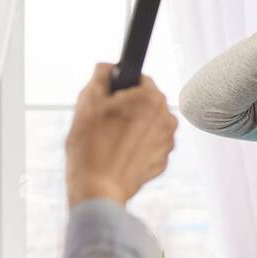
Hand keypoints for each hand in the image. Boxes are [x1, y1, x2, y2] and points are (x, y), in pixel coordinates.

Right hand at [65, 64, 177, 209]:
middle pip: (145, 102)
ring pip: (147, 124)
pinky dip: (135, 147)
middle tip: (104, 122)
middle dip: (126, 108)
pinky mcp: (162, 162)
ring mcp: (168, 142)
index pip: (140, 79)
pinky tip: (118, 155)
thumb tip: (108, 67)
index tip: (108, 98)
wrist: (97, 189)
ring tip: (109, 141)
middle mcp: (168, 118)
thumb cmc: (91, 145)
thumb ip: (101, 75)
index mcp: (153, 98)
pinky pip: (148, 145)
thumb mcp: (88, 100)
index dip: (120, 86)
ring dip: (132, 127)